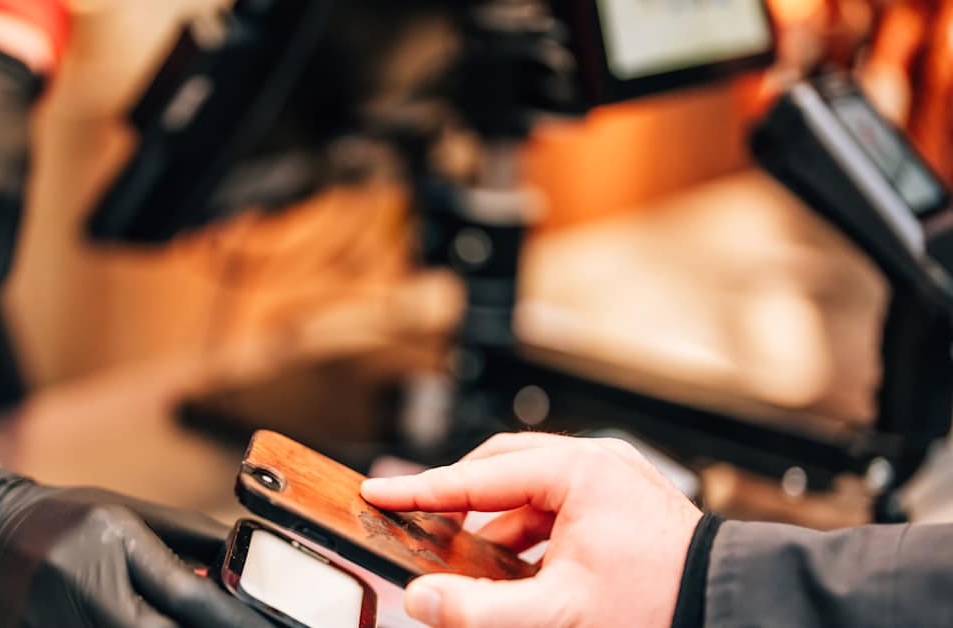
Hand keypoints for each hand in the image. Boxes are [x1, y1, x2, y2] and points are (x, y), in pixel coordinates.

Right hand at [0, 468, 273, 627]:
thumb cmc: (65, 520)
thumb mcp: (129, 514)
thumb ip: (191, 542)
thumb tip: (246, 569)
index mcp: (112, 543)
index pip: (189, 595)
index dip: (235, 618)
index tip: (271, 626)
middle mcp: (85, 591)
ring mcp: (57, 624)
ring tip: (192, 624)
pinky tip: (147, 627)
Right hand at [361, 433, 702, 627]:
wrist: (735, 607)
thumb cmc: (662, 604)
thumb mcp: (560, 613)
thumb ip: (480, 608)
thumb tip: (422, 598)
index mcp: (578, 471)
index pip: (476, 477)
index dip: (420, 491)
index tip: (378, 493)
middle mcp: (594, 462)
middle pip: (499, 468)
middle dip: (457, 501)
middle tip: (417, 525)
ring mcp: (610, 479)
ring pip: (527, 491)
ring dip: (494, 526)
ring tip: (473, 569)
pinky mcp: (620, 502)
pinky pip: (555, 508)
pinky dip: (527, 536)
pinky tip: (517, 573)